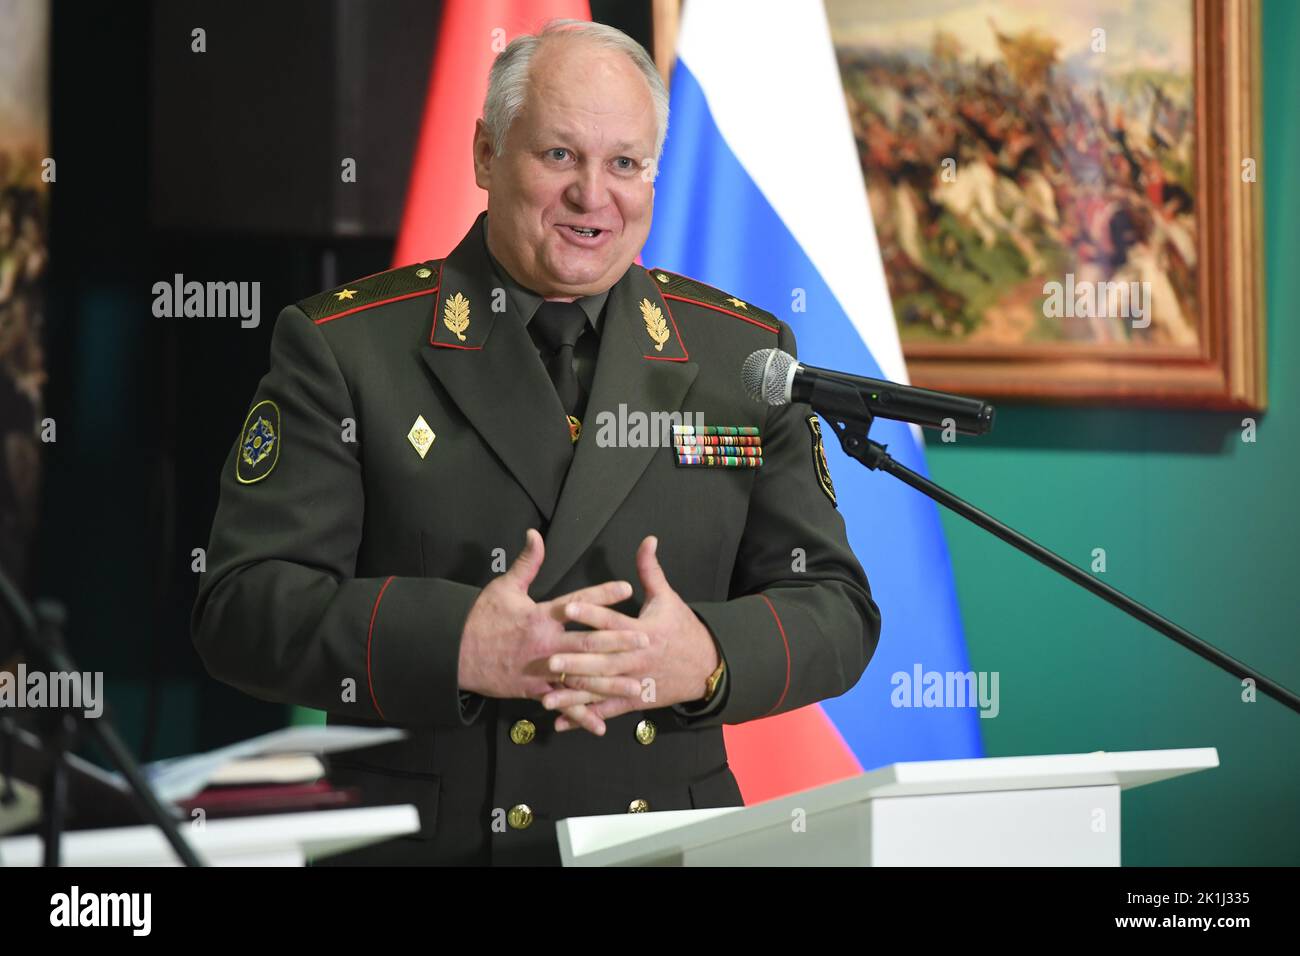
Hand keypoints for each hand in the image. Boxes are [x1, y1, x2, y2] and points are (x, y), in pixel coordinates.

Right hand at [457, 529, 644, 734]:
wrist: (455, 653)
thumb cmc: (481, 618)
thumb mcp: (504, 586)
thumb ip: (527, 562)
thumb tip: (535, 534)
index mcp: (541, 616)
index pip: (577, 602)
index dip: (603, 594)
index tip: (627, 588)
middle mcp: (546, 644)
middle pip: (588, 641)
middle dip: (619, 641)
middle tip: (645, 640)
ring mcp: (541, 670)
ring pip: (581, 676)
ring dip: (610, 683)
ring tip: (636, 686)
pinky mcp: (535, 691)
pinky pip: (562, 703)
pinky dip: (581, 715)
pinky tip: (601, 724)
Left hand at [545, 535, 719, 730]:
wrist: (707, 666)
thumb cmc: (682, 628)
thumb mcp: (668, 598)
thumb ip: (650, 570)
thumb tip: (647, 540)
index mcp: (644, 631)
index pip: (613, 621)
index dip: (591, 612)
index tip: (568, 606)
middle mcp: (637, 659)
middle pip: (603, 661)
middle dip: (576, 661)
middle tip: (549, 659)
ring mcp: (635, 683)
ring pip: (602, 690)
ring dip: (574, 694)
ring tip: (547, 696)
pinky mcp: (635, 701)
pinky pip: (607, 710)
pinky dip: (585, 717)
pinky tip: (561, 721)